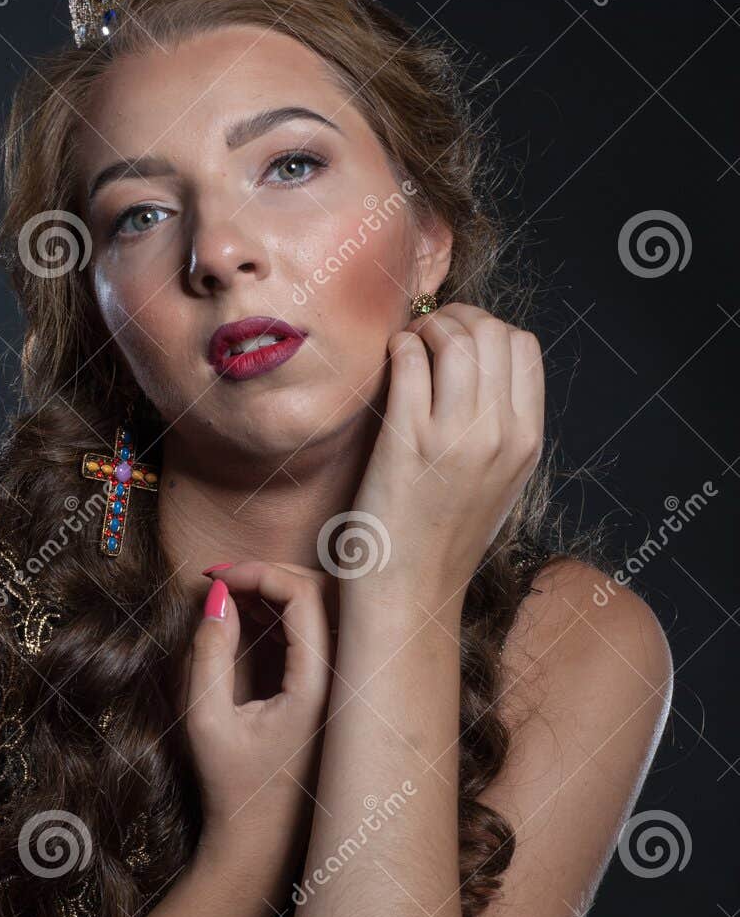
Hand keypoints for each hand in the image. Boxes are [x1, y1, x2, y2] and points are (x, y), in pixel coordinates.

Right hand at [182, 561, 333, 883]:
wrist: (264, 847)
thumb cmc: (233, 790)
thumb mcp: (206, 720)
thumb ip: (209, 653)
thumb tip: (216, 597)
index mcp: (321, 688)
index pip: (305, 595)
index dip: (257, 572)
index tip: (214, 578)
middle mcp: (348, 684)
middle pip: (326, 592)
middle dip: (271, 574)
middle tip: (219, 581)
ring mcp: (349, 690)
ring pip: (329, 611)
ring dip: (281, 592)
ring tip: (229, 597)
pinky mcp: (340, 697)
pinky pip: (325, 637)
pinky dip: (290, 617)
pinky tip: (251, 619)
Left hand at [350, 301, 544, 604]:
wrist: (409, 597)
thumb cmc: (441, 542)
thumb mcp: (497, 485)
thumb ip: (501, 430)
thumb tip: (481, 368)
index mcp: (527, 443)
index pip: (524, 347)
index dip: (488, 329)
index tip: (457, 342)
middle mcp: (500, 436)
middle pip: (492, 331)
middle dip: (456, 319)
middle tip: (427, 336)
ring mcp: (456, 438)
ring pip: (454, 337)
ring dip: (426, 328)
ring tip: (407, 347)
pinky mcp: (408, 443)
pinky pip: (410, 362)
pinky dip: (399, 348)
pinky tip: (388, 363)